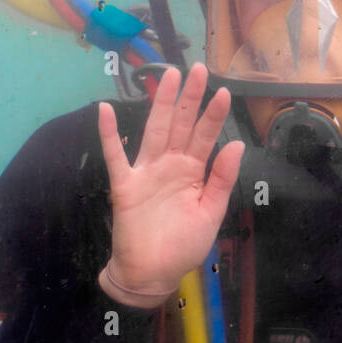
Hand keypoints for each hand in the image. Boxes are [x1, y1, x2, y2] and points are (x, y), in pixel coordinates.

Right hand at [97, 63, 244, 298]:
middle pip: (181, 124)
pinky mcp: (125, 185)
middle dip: (189, 97)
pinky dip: (109, 134)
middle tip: (197, 68)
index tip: (224, 92)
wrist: (152, 274)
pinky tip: (104, 109)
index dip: (213, 115)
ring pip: (155, 130)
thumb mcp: (210, 213)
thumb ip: (221, 179)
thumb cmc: (183, 246)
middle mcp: (170, 165)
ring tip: (166, 76)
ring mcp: (146, 172)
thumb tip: (237, 144)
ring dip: (160, 103)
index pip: (205, 137)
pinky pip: (115, 155)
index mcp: (193, 172)